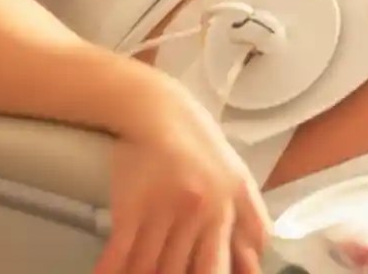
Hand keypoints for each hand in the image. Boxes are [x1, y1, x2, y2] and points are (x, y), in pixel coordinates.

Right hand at [94, 82, 270, 273]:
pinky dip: (112, 271)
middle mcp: (202, 210)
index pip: (234, 256)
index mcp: (231, 204)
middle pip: (191, 270)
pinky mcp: (132, 207)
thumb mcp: (238, 176)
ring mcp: (165, 210)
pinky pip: (121, 253)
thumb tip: (255, 262)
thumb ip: (251, 219)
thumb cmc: (199, 145)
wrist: (156, 110)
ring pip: (154, 267)